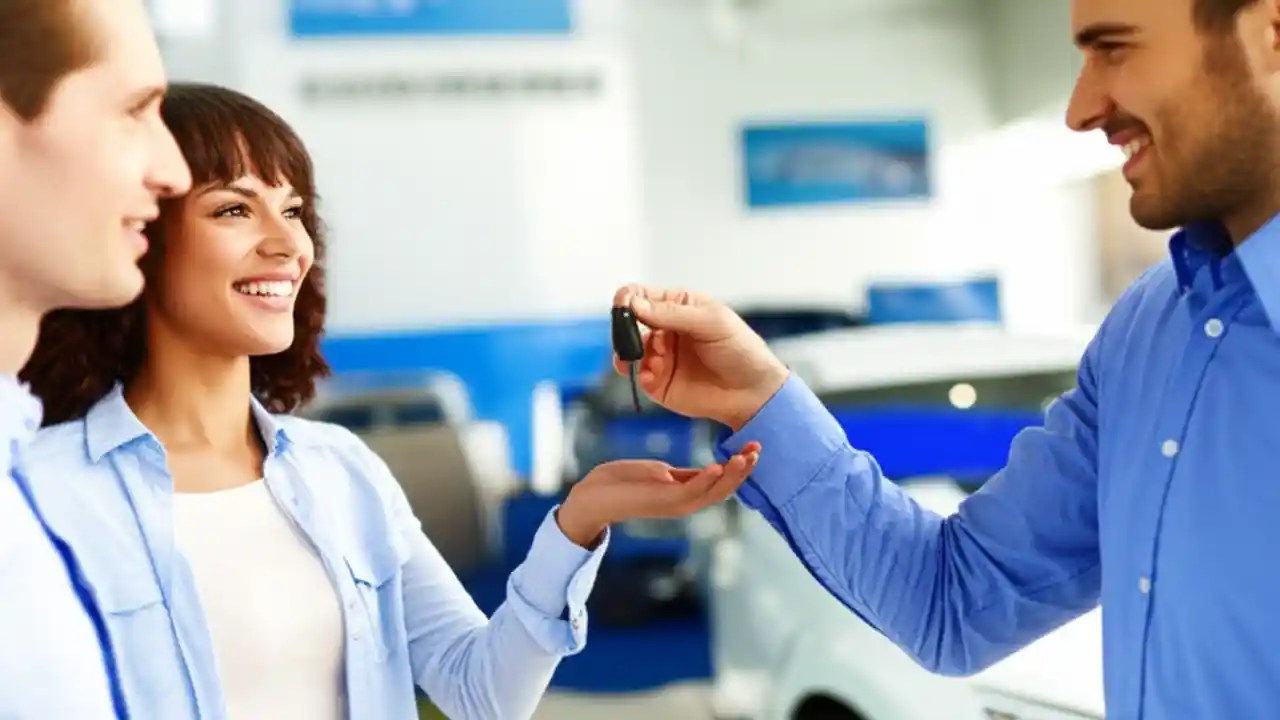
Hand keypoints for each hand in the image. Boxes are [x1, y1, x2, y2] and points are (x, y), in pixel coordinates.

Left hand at [556, 442, 761, 547]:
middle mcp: (685, 503)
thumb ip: (683, 475)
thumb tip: (706, 470)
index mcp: (686, 494)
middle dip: (743, 471)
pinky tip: (718, 464)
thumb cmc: (622, 483)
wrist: (592, 496)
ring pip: (713, 492)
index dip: (740, 467)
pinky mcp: (662, 501)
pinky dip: (706, 479)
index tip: (754, 446)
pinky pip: (690, 491)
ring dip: (732, 475)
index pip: (722, 482)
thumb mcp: (660, 473)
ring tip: (746, 456)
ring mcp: (675, 504)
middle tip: (758, 449)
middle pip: (724, 490)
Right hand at [612, 285, 789, 429]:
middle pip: (628, 321)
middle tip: (628, 334)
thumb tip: (635, 305)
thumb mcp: (711, 322)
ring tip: (639, 356)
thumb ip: (672, 314)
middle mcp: (664, 329)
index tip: (624, 306)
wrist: (753, 392)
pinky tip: (649, 373)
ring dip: (627, 350)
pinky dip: (635, 372)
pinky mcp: (657, 381)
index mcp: (678, 306)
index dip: (628, 298)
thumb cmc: (741, 350)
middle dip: (624, 326)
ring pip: (627, 347)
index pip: (642, 295)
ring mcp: (659, 355)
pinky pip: (635, 374)